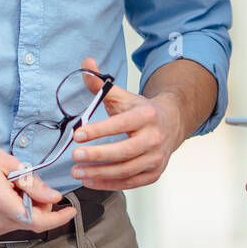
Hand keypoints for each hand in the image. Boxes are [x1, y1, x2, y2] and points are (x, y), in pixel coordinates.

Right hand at [0, 139, 75, 236]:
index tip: (71, 210)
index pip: (39, 221)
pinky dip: (18, 209)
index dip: (59, 217)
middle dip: (42, 206)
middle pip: (33, 222)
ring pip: (23, 222)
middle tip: (34, 183)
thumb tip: (54, 197)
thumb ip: (33, 184)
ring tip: (15, 184)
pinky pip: (12, 221)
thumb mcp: (8, 164)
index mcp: (1, 205)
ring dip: (29, 206)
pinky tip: (8, 191)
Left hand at [68, 57, 184, 190]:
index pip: (120, 124)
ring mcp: (156, 158)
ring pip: (126, 170)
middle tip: (75, 155)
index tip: (77, 135)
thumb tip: (86, 63)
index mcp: (146, 115)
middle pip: (124, 151)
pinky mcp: (154, 173)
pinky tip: (90, 180)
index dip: (98, 131)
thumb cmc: (142, 111)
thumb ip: (100, 84)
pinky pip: (130, 182)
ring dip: (99, 173)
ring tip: (77, 171)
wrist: (171, 123)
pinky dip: (109, 184)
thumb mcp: (123, 96)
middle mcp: (154, 138)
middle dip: (97, 155)